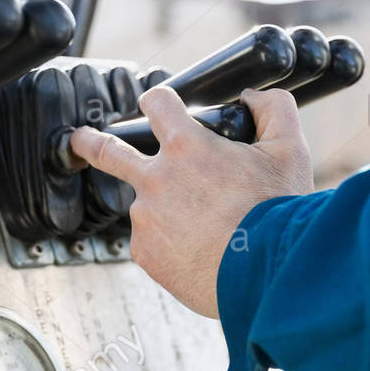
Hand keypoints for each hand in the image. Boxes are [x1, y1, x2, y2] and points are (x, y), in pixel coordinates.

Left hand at [69, 86, 312, 317]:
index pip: (157, 103)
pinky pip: (153, 244)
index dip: (159, 100)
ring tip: (205, 229)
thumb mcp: (289, 150)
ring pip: (148, 207)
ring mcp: (145, 219)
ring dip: (167, 212)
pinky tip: (200, 252)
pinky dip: (171, 245)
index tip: (155, 104)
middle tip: (80, 140)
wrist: (266, 273)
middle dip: (89, 142)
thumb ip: (272, 109)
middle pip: (109, 151)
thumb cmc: (278, 214)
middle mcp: (155, 179)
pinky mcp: (145, 254)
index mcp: (185, 146)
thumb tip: (254, 97)